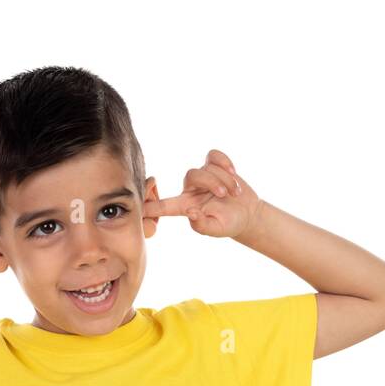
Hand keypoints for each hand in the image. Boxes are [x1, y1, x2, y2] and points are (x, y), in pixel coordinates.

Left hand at [145, 149, 263, 238]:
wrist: (248, 214)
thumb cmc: (229, 224)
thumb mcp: (216, 229)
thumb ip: (202, 225)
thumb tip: (191, 213)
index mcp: (185, 207)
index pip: (162, 205)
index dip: (149, 204)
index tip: (137, 205)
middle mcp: (190, 190)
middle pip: (192, 175)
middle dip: (211, 182)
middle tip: (225, 194)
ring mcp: (203, 176)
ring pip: (207, 168)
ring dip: (225, 179)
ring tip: (235, 192)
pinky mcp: (215, 166)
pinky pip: (214, 156)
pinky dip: (225, 163)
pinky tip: (233, 174)